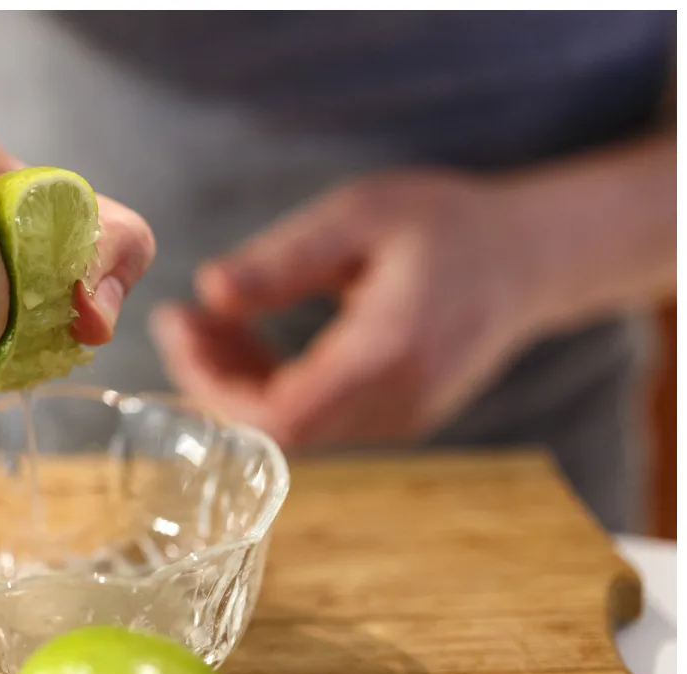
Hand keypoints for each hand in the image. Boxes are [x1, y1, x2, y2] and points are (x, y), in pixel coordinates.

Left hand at [150, 171, 541, 451]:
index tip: (175, 325)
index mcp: (389, 353)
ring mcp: (399, 417)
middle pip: (276, 427)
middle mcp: (397, 402)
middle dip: (213, 378)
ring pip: (290, 427)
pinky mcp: (395, 415)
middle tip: (180, 319)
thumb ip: (285, 259)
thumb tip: (210, 290)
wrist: (529, 257)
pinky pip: (315, 416)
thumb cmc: (447, 224)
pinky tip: (248, 336)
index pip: (278, 413)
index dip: (212, 384)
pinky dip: (268, 382)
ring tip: (207, 319)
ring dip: (236, 380)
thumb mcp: (361, 215)